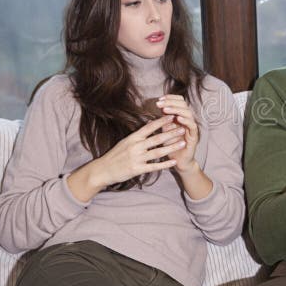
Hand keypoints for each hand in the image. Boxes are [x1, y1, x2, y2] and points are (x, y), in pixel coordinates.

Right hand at [69, 115, 183, 199]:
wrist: (103, 170)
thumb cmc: (115, 155)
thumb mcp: (125, 141)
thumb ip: (138, 135)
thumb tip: (149, 124)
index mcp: (133, 138)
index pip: (149, 127)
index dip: (161, 121)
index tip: (172, 115)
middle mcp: (135, 147)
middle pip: (156, 139)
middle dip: (171, 133)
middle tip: (183, 128)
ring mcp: (137, 158)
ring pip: (158, 152)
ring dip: (172, 147)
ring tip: (183, 143)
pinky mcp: (137, 169)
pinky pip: (154, 166)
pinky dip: (165, 164)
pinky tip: (174, 162)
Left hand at [157, 94, 199, 174]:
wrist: (178, 162)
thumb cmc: (171, 147)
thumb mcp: (164, 134)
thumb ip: (160, 125)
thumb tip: (149, 118)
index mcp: (181, 117)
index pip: (179, 102)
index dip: (170, 98)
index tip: (159, 99)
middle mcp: (187, 120)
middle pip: (183, 104)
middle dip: (171, 102)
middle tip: (160, 103)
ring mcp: (192, 127)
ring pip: (188, 113)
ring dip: (176, 110)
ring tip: (166, 109)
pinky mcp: (194, 135)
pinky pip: (192, 125)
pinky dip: (186, 120)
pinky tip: (178, 118)